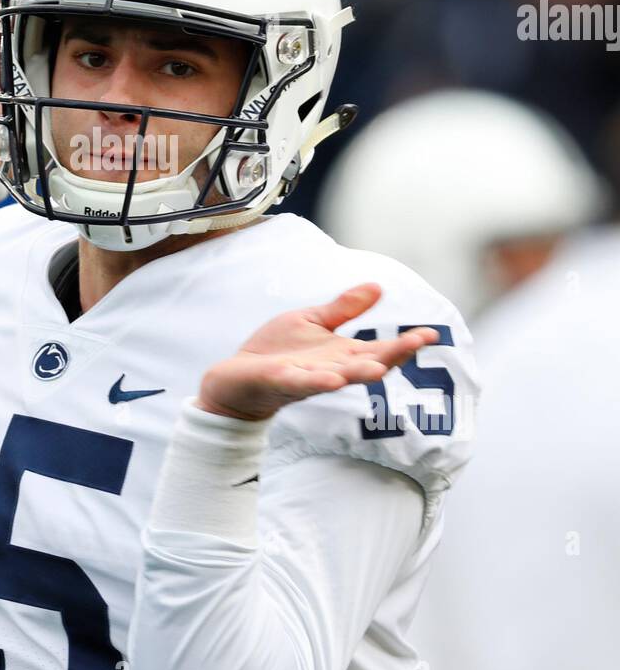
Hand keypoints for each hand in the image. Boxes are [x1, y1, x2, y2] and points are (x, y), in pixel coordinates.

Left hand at [196, 284, 438, 421]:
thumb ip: (343, 309)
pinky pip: (303, 383)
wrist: (238, 377)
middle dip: (393, 354)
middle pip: (368, 363)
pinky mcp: (282, 382)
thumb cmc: (275, 352)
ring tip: (381, 367)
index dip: (404, 343)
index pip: (379, 349)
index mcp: (341, 354)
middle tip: (420, 342)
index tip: (430, 333)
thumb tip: (378, 286)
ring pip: (340, 377)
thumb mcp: (312, 322)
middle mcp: (332, 369)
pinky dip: (318, 382)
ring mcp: (308, 378)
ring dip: (359, 373)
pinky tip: (333, 379)